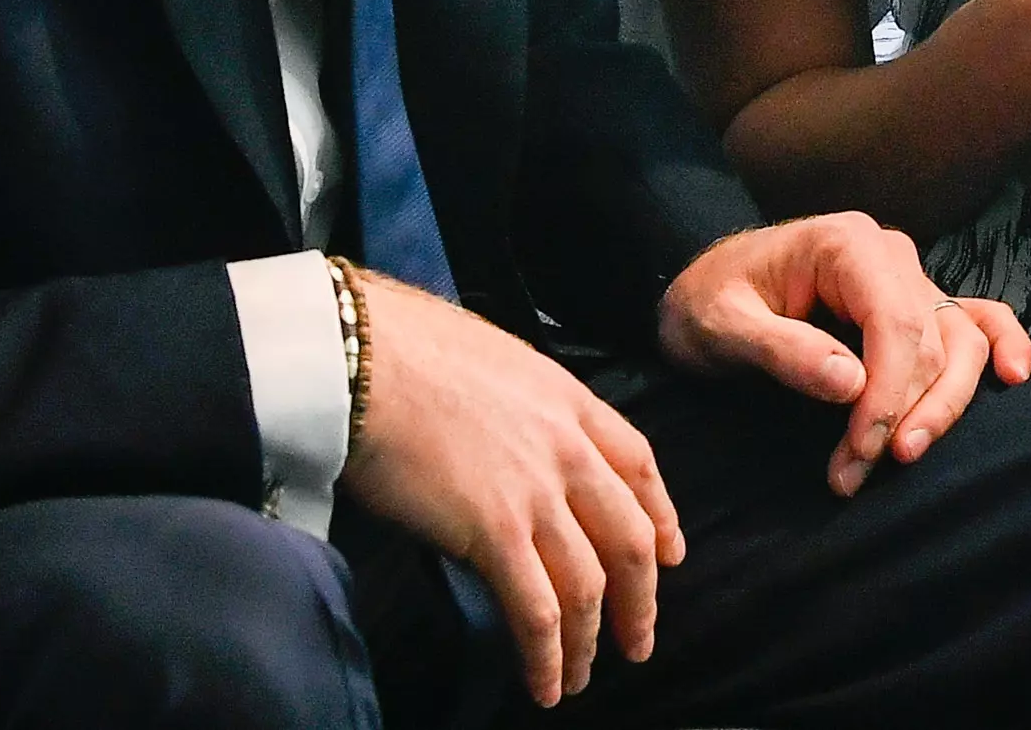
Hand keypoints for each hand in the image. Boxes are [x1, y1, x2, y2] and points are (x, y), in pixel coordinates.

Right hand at [339, 273, 679, 707]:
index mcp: (568, 398)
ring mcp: (536, 492)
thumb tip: (510, 439)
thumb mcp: (494, 360)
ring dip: (589, 641)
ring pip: (588, 585)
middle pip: (627, 537)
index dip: (659, 515)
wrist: (361, 355)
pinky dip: (547, 656)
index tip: (668, 553)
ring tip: (582, 676)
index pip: (639, 463)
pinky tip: (546, 683)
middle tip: (638, 639)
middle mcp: (567, 447)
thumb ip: (522, 406)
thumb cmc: (405, 348)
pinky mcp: (494, 532)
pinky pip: (537, 611)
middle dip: (640, 598)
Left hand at [658, 214, 1030, 494]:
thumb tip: (852, 384)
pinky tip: (1014, 375)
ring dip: (944, 404)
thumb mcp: (722, 325)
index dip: (887, 396)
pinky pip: (973, 321)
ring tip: (905, 455)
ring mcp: (908, 278)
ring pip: (959, 343)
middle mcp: (889, 253)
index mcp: (846, 244)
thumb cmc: (706, 302)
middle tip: (854, 474)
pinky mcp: (912, 305)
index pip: (894, 325)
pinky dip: (1000, 344)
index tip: (859, 453)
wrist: (699, 288)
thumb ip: (783, 350)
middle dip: (902, 414)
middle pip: (930, 342)